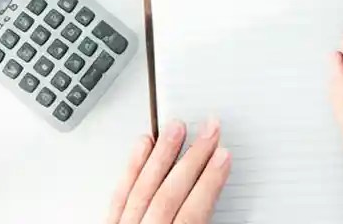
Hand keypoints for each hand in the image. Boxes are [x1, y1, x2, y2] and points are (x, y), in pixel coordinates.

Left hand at [105, 119, 231, 223]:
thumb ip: (201, 221)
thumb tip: (218, 194)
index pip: (193, 213)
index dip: (210, 182)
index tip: (223, 156)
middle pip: (169, 193)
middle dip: (193, 158)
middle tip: (209, 130)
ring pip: (143, 187)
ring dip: (162, 154)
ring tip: (176, 128)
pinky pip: (119, 194)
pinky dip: (132, 167)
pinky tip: (142, 145)